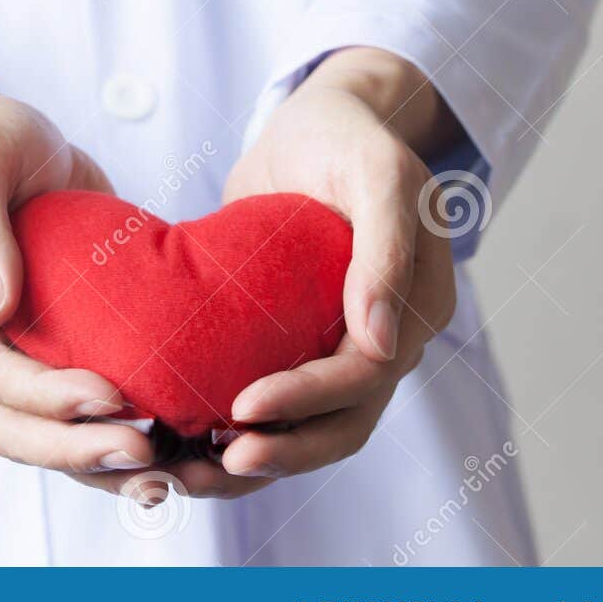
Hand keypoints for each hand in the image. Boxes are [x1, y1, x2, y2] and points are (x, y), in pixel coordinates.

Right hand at [0, 93, 158, 490]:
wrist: (14, 143)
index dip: (42, 394)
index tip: (109, 397)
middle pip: (6, 422)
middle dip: (72, 447)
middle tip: (143, 452)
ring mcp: (5, 352)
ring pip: (37, 436)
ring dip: (93, 463)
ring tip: (161, 477)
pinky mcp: (48, 354)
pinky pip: (70, 417)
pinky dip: (109, 442)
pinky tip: (165, 457)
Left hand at [154, 48, 462, 499]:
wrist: (314, 125)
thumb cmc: (347, 140)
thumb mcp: (377, 173)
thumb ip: (387, 248)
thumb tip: (382, 344)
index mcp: (417, 307)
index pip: (365, 378)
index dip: (307, 401)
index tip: (242, 409)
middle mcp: (385, 340)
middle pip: (341, 424)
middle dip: (280, 452)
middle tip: (210, 465)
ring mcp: (340, 348)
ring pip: (311, 431)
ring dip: (257, 462)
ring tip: (189, 475)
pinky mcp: (298, 347)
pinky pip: (279, 407)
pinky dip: (239, 434)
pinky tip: (185, 446)